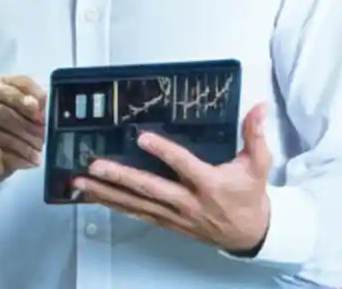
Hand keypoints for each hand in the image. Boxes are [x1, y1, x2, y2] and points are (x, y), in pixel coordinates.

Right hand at [0, 75, 46, 191]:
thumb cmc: (10, 135)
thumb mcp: (27, 123)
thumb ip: (37, 113)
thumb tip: (51, 107)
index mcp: (1, 86)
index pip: (17, 80)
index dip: (32, 90)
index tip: (45, 103)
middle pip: (2, 92)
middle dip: (24, 105)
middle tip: (42, 121)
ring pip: (0, 114)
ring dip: (24, 129)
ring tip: (40, 144)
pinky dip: (17, 146)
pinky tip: (32, 156)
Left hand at [74, 103, 272, 254]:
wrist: (249, 234)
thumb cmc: (250, 196)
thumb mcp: (259, 164)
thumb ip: (255, 134)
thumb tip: (258, 107)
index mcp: (209, 184)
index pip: (183, 165)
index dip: (163, 152)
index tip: (142, 138)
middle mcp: (189, 202)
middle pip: (150, 189)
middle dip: (120, 178)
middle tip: (95, 166)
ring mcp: (176, 215)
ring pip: (138, 204)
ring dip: (108, 193)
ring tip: (83, 182)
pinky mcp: (168, 223)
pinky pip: (139, 214)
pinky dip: (116, 206)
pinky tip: (96, 198)